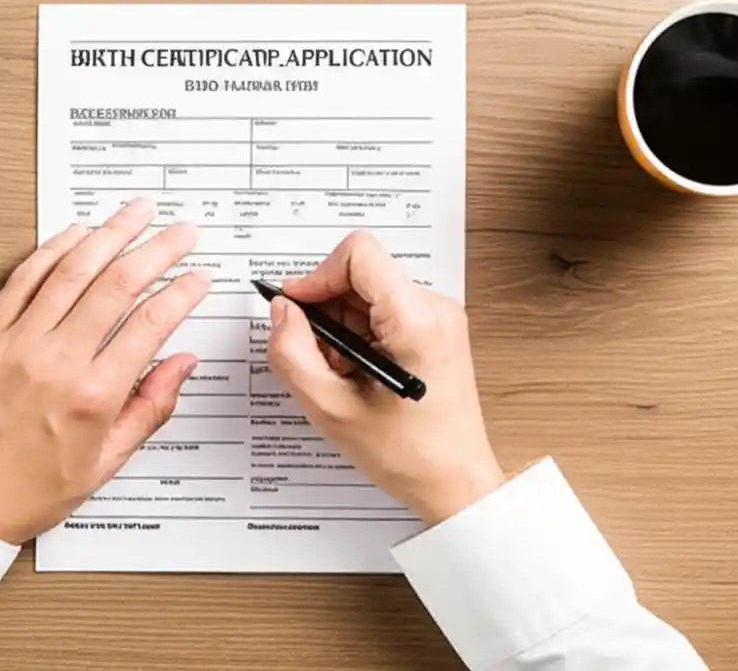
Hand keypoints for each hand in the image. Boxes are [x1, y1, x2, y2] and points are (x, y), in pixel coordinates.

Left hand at [0, 199, 210, 543]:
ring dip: (110, 233)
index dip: (181, 292)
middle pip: (117, 284)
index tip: (199, 276)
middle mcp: (54, 361)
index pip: (150, 324)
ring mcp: (17, 343)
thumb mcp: (106, 462)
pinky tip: (77, 233)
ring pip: (72, 270)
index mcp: (91, 396)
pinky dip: (53, 250)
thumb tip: (181, 365)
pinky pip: (23, 279)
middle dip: (157, 248)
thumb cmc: (27, 491)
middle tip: (181, 231)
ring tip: (136, 212)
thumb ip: (149, 408)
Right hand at [266, 231, 503, 524]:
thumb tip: (282, 312)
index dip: (317, 276)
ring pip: (367, 293)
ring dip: (341, 328)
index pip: (358, 254)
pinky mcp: (434, 330)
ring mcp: (437, 318)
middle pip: (360, 273)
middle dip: (326, 311)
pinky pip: (382, 312)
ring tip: (341, 375)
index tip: (296, 308)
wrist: (456, 483)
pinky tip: (357, 375)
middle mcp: (434, 308)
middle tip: (318, 357)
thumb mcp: (332, 409)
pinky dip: (358, 337)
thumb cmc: (411, 455)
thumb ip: (293, 353)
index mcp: (416, 320)